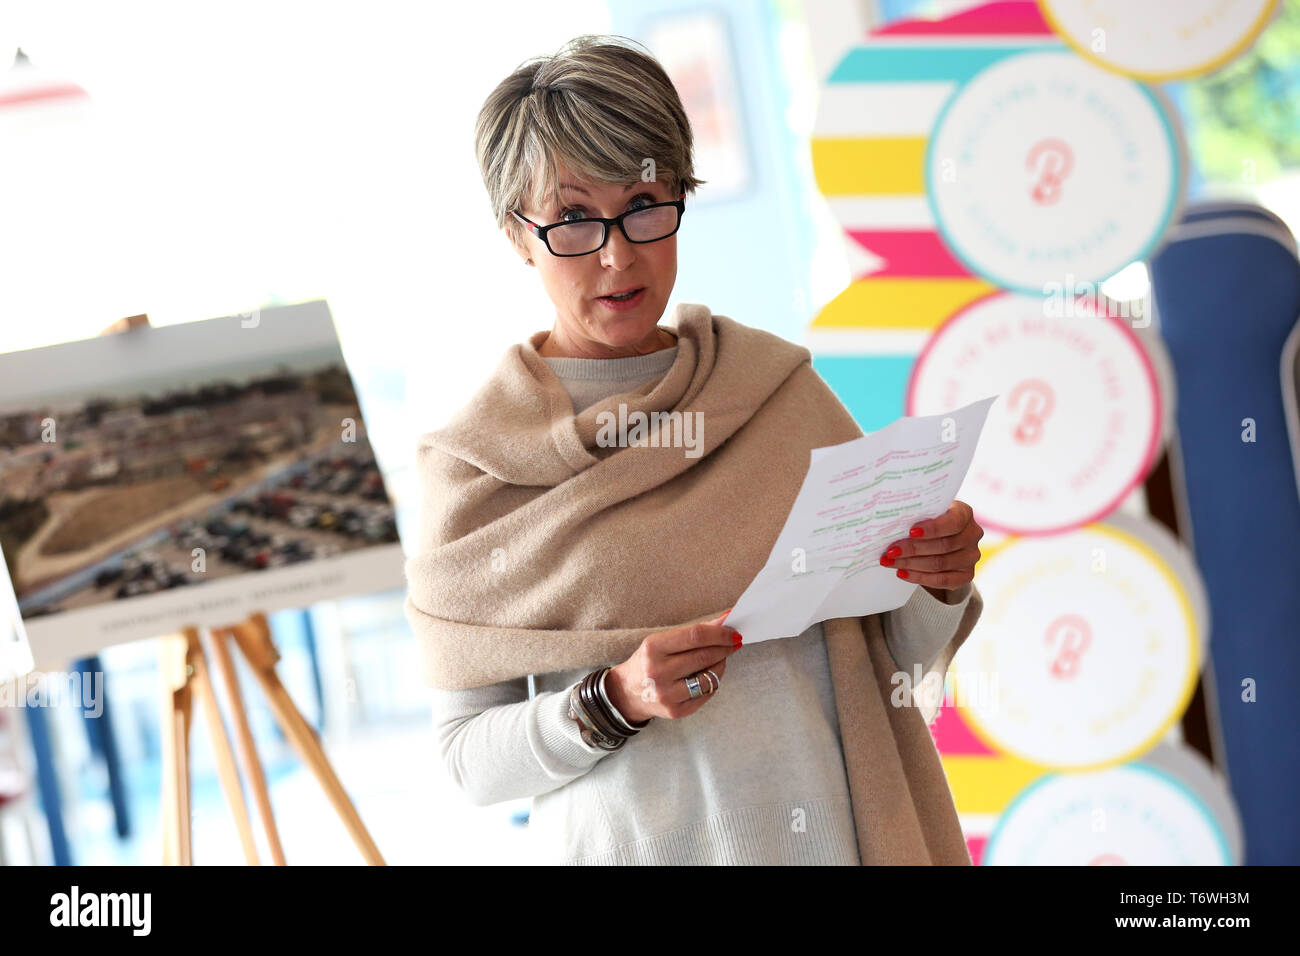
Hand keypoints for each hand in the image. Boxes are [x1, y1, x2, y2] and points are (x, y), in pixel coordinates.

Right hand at [605, 610, 741, 722]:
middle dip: (724, 647)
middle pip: (704, 656)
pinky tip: (710, 674)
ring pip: (708, 677)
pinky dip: (713, 682)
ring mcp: (666, 694)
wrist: (627, 692)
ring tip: (721, 658)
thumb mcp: (661, 642)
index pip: (695, 636)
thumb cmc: (649, 661)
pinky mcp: (675, 711)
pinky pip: (706, 694)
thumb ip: (691, 634)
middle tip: (734, 642)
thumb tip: (723, 622)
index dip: (719, 633)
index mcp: (653, 648)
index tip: (733, 631)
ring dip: (721, 664)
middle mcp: (658, 672)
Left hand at [878, 500, 982, 597]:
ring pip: (939, 564)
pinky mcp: (966, 575)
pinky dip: (919, 578)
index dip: (932, 528)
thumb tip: (892, 523)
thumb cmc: (929, 521)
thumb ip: (916, 514)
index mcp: (964, 513)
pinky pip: (942, 580)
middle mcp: (972, 534)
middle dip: (913, 549)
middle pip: (943, 545)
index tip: (910, 532)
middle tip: (890, 551)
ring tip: (890, 562)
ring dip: (911, 564)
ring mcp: (971, 556)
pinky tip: (902, 573)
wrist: (941, 539)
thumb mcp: (926, 512)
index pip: (953, 522)